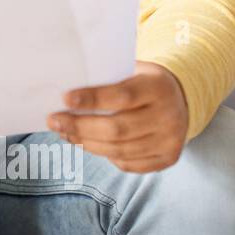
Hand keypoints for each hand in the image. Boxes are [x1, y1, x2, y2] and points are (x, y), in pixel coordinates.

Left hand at [48, 60, 188, 172]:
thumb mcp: (132, 71)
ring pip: (119, 150)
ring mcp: (171, 140)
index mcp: (158, 87)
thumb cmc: (142, 82)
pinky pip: (128, 163)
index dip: (92, 99)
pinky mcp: (168, 158)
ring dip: (86, 143)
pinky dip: (105, 155)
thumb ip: (107, 80)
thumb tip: (66, 96)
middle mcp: (169, 116)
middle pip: (117, 129)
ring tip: (65, 133)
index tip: (65, 99)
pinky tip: (88, 144)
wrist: (181, 99)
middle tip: (54, 121)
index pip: (122, 96)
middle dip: (80, 126)